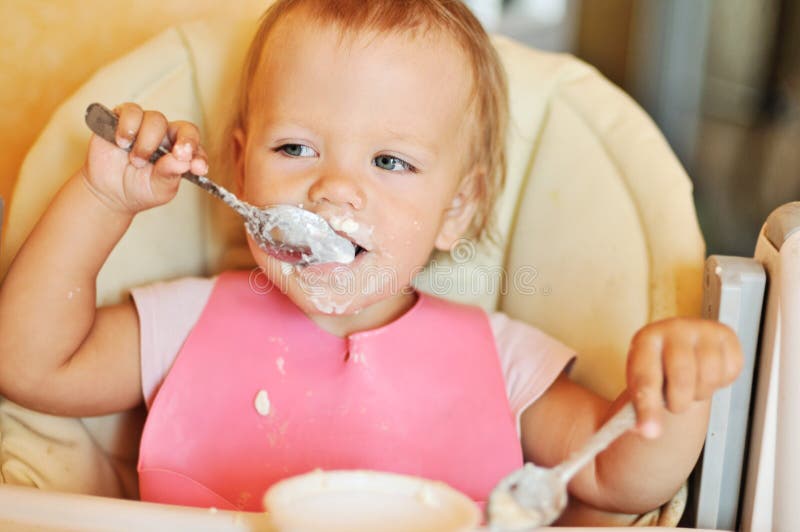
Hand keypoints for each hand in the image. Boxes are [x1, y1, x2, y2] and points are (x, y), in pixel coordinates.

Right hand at [81, 102, 208, 214]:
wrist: (107, 192)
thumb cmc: (138, 189)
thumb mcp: (158, 189)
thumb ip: (170, 175)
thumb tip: (183, 162)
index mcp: (179, 151)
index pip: (195, 144)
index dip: (198, 152)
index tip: (198, 167)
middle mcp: (165, 135)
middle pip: (183, 127)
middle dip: (183, 142)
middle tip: (176, 156)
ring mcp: (144, 125)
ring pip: (156, 119)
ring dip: (147, 142)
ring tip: (136, 160)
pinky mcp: (121, 118)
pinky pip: (131, 111)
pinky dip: (128, 127)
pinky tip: (121, 143)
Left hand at [626, 318, 742, 438]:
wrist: (679, 354)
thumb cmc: (657, 372)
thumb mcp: (643, 388)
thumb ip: (642, 410)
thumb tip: (648, 433)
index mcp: (645, 340)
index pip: (646, 378)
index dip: (648, 409)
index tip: (650, 433)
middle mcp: (673, 328)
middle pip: (682, 377)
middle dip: (679, 402)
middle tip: (674, 403)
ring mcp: (701, 328)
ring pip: (710, 375)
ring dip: (701, 392)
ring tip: (690, 386)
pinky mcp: (725, 333)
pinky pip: (731, 369)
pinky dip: (722, 381)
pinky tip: (707, 374)